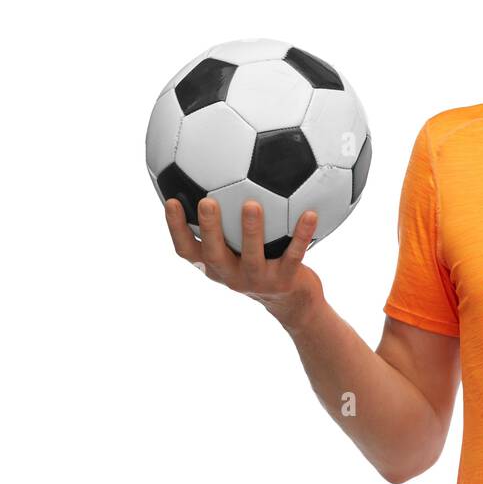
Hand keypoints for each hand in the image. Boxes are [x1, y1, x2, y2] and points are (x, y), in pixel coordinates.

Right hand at [164, 195, 321, 327]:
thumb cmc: (262, 265)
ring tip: (252, 205)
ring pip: (251, 256)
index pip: (186, 250)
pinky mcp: (284, 281)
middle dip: (208, 228)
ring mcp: (258, 280)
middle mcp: (231, 275)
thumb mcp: (238, 250)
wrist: (292, 303)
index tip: (171, 201)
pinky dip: (302, 234)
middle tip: (206, 202)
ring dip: (251, 230)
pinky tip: (311, 213)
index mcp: (215, 266)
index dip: (176, 228)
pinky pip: (294, 254)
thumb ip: (226, 226)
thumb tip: (216, 181)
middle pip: (213, 254)